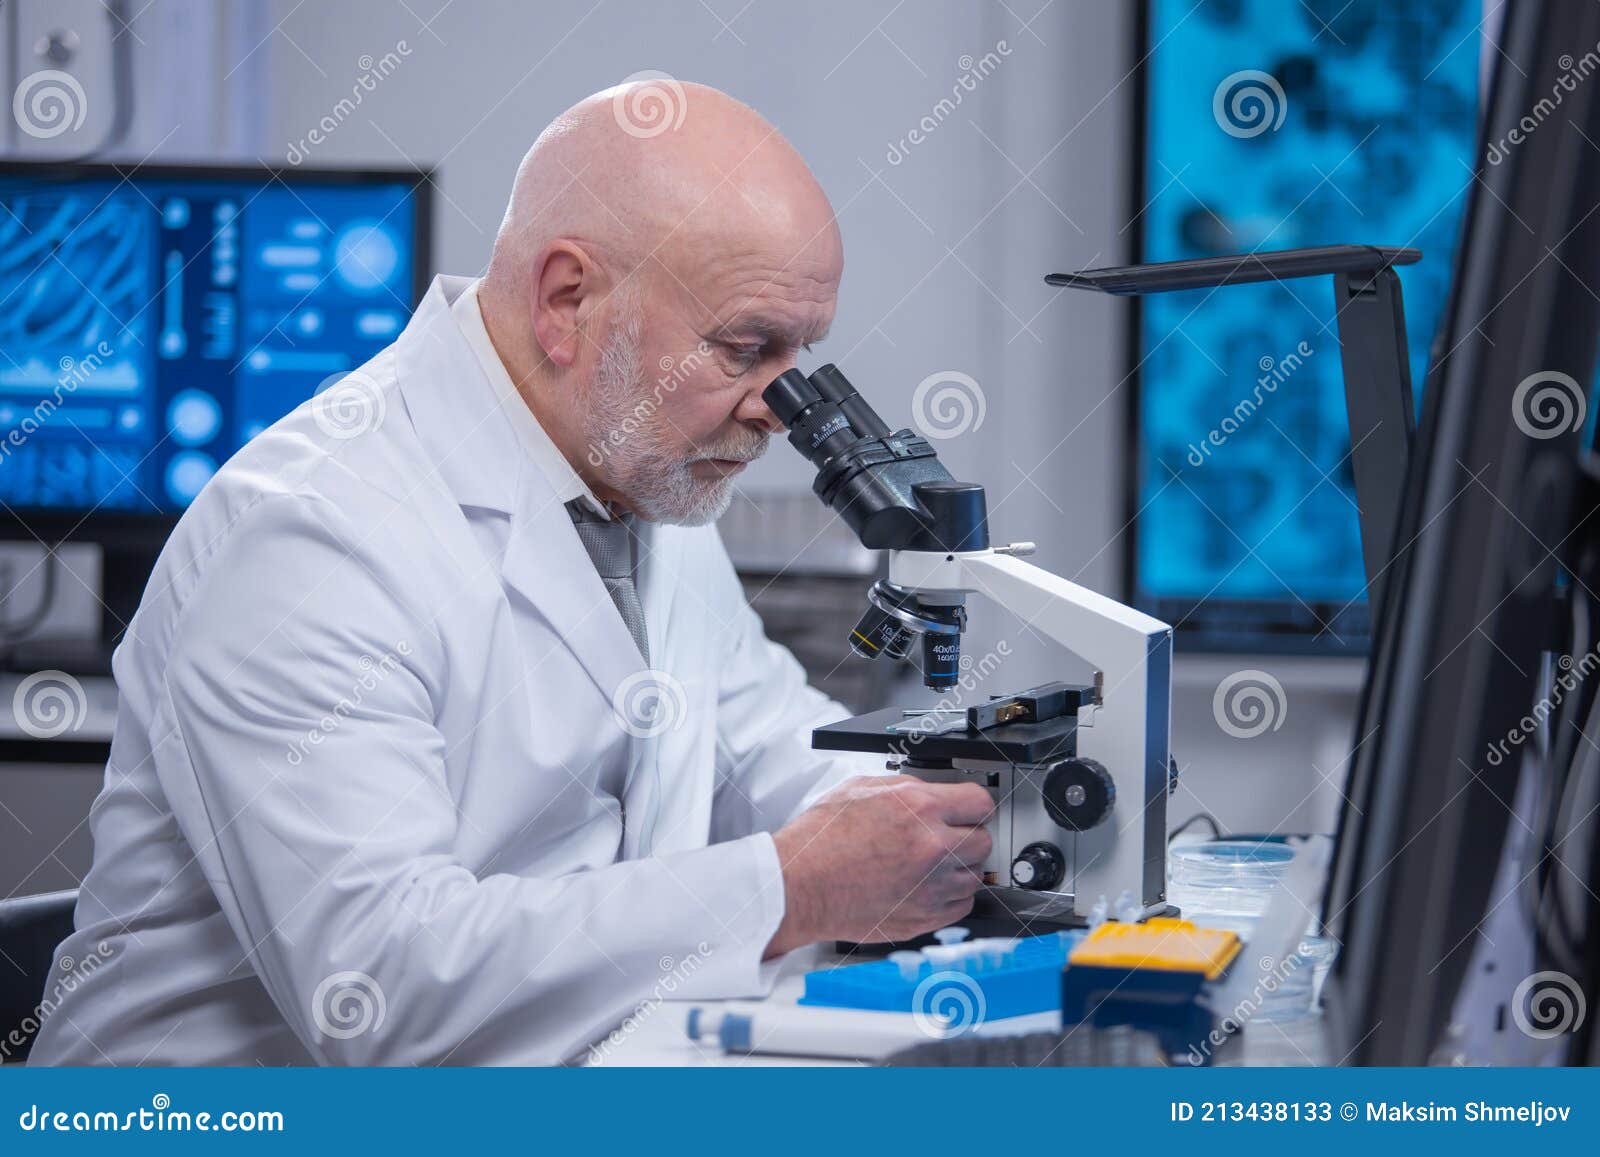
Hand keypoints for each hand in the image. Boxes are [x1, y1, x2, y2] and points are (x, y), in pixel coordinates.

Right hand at [764, 775, 993, 956]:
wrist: (799, 887)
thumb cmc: (819, 841)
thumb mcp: (860, 789)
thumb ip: (906, 788)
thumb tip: (931, 791)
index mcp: (918, 808)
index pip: (980, 802)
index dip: (973, 805)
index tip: (968, 810)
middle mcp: (931, 847)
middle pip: (984, 840)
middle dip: (967, 836)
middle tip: (947, 837)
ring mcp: (930, 886)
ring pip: (975, 875)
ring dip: (958, 868)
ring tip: (930, 864)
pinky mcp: (924, 917)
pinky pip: (962, 906)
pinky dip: (949, 897)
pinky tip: (927, 887)